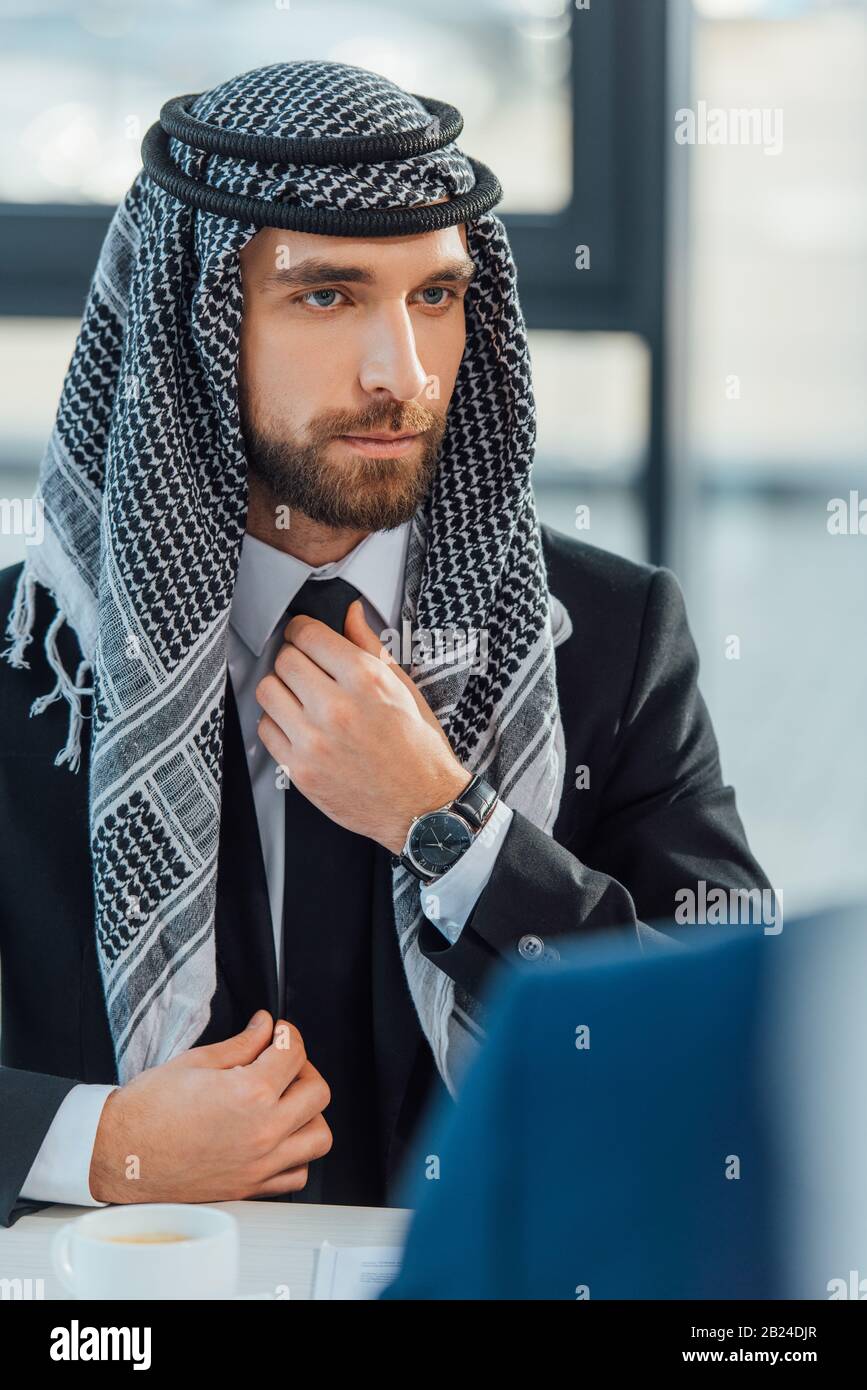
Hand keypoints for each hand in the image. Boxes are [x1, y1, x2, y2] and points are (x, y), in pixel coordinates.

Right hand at [88, 1012, 331, 1203]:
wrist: (119, 1155)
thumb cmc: (147, 1111)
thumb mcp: (196, 1062)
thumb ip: (241, 1044)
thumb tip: (264, 1027)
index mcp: (250, 1094)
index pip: (294, 1052)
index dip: (286, 1033)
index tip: (276, 1033)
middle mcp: (262, 1132)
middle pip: (317, 1092)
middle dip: (303, 1069)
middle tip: (281, 1063)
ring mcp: (259, 1164)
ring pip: (319, 1136)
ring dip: (309, 1114)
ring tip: (284, 1101)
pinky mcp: (250, 1187)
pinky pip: (297, 1173)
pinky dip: (297, 1154)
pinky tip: (277, 1137)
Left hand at [255, 600, 469, 853]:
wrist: (421, 807)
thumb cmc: (418, 750)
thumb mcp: (404, 689)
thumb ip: (371, 647)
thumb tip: (351, 613)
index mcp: (366, 681)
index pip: (308, 635)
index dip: (304, 631)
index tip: (305, 636)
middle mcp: (337, 708)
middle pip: (284, 660)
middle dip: (295, 659)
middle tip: (308, 670)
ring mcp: (314, 741)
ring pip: (268, 691)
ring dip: (281, 689)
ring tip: (301, 698)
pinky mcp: (299, 770)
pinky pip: (265, 729)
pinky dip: (278, 723)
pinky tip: (300, 726)